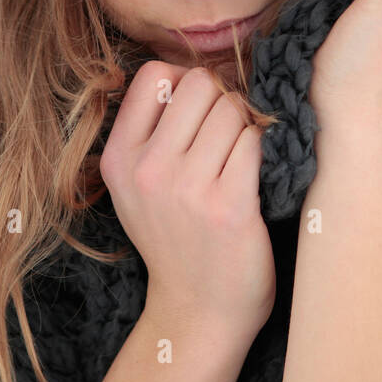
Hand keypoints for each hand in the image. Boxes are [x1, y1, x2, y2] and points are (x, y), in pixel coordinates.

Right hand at [99, 62, 275, 339]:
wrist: (199, 311)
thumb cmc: (176, 237)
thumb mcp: (137, 185)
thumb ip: (152, 130)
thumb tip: (197, 71)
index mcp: (119, 158)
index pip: (154, 74)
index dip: (186, 80)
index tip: (199, 109)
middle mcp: (147, 170)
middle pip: (199, 84)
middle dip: (222, 100)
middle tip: (227, 133)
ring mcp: (187, 190)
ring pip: (233, 109)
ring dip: (245, 126)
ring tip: (238, 159)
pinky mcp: (229, 207)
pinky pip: (256, 141)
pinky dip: (263, 149)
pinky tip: (254, 175)